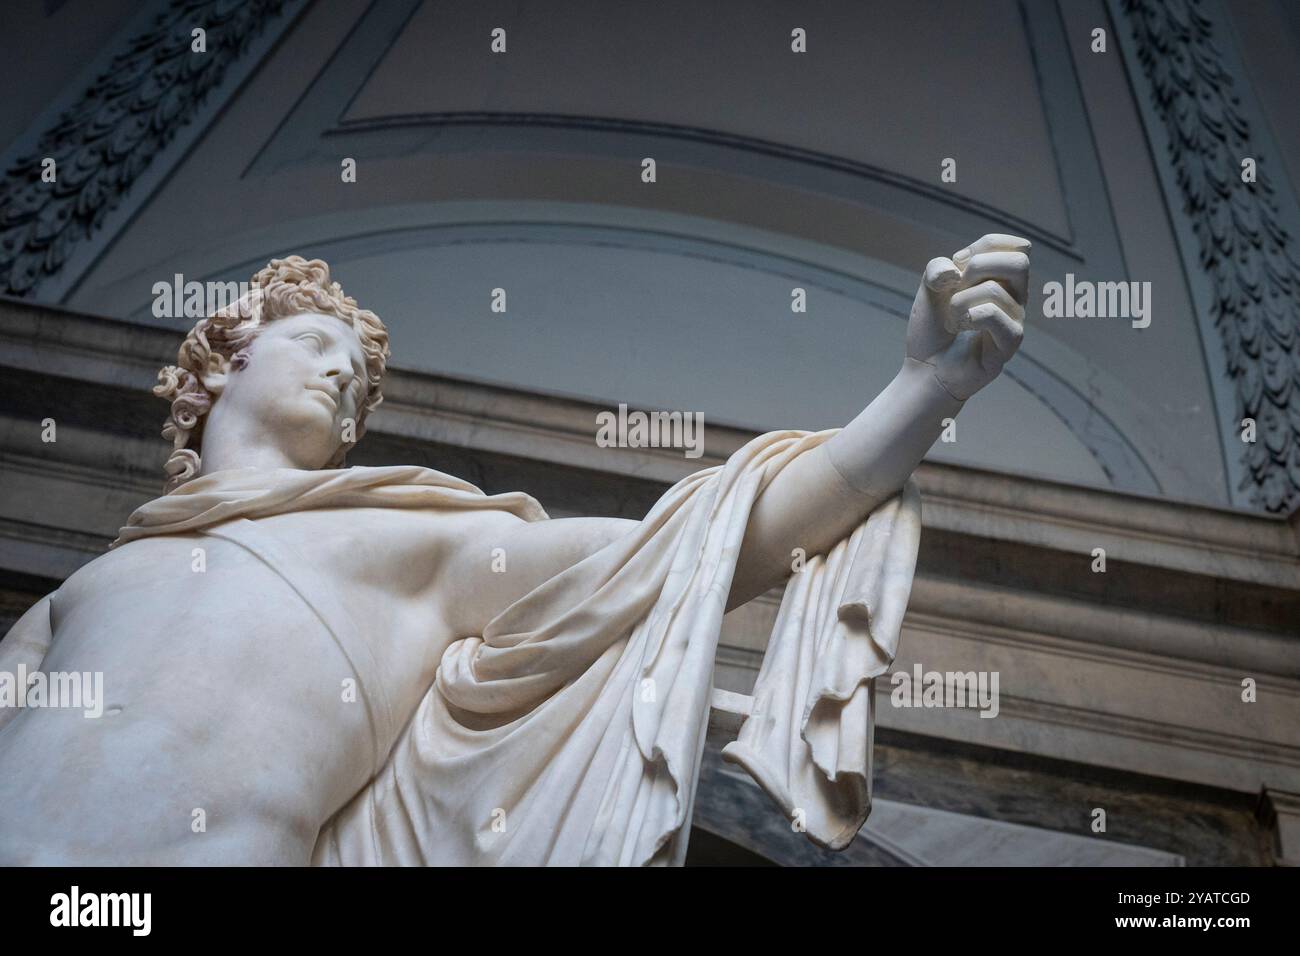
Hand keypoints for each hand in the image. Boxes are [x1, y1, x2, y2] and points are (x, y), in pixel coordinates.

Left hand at [905, 234, 1029, 400]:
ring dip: (960, 301)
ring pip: (995, 290)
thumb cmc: (933, 328)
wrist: (925, 368)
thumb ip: (937, 268)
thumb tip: (954, 272)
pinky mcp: (1010, 343)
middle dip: (978, 267)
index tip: (955, 269)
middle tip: (956, 287)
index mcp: (1003, 279)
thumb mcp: (929, 288)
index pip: (1013, 245)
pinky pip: (993, 315)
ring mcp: (1016, 321)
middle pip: (1020, 261)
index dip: (980, 248)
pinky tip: (959, 327)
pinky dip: (968, 316)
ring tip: (951, 319)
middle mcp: (1016, 297)